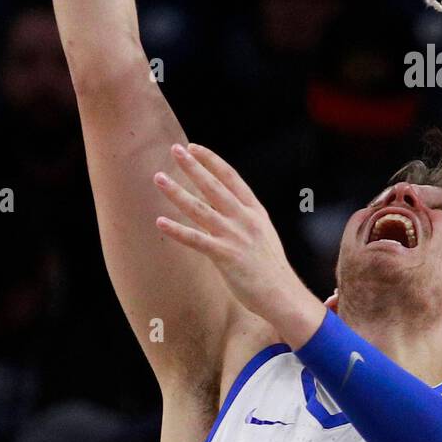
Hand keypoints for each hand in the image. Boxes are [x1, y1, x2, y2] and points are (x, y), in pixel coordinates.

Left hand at [154, 143, 325, 347]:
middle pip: (214, 187)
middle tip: (175, 149)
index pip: (231, 178)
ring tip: (159, 178)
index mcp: (255, 211)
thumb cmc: (270, 268)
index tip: (194, 148)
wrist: (282, 294)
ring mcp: (235, 237)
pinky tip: (160, 221)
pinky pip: (196, 240)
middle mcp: (245, 219)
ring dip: (177, 192)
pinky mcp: (225, 256)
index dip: (211, 161)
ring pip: (200, 209)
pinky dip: (176, 230)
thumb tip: (224, 208)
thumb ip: (245, 219)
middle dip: (193, 167)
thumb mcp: (263, 234)